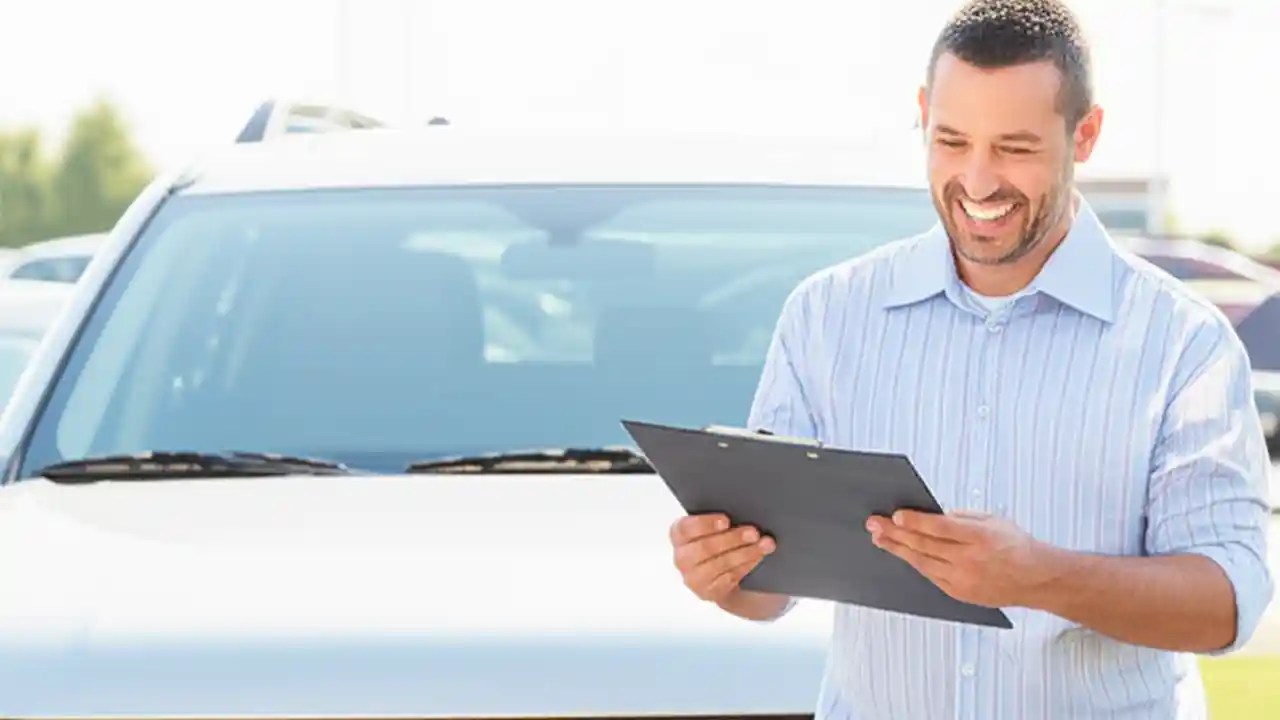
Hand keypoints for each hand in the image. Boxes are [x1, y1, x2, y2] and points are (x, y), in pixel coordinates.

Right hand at [670, 513, 775, 603]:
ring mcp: (694, 578)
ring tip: (764, 544)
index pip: (685, 528)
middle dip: (732, 538)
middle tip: (754, 532)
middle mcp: (682, 558)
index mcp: (679, 535)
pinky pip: (730, 577)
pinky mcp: (709, 593)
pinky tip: (759, 556)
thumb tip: (743, 511)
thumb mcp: (714, 527)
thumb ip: (720, 520)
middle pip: (705, 548)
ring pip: (720, 564)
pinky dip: (747, 565)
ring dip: (745, 552)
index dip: (705, 524)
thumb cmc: (719, 539)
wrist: (722, 571)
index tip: (726, 520)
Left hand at [866, 510, 1058, 608]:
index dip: (915, 521)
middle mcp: (970, 560)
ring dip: (898, 549)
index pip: (940, 528)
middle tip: (874, 524)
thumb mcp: (992, 520)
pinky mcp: (960, 594)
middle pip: (924, 546)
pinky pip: (930, 576)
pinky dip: (915, 564)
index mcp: (980, 537)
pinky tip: (903, 554)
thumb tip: (931, 516)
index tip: (895, 515)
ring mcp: (963, 580)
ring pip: (922, 563)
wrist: (1036, 579)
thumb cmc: (1016, 546)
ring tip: (880, 539)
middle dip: (895, 533)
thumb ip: (961, 517)